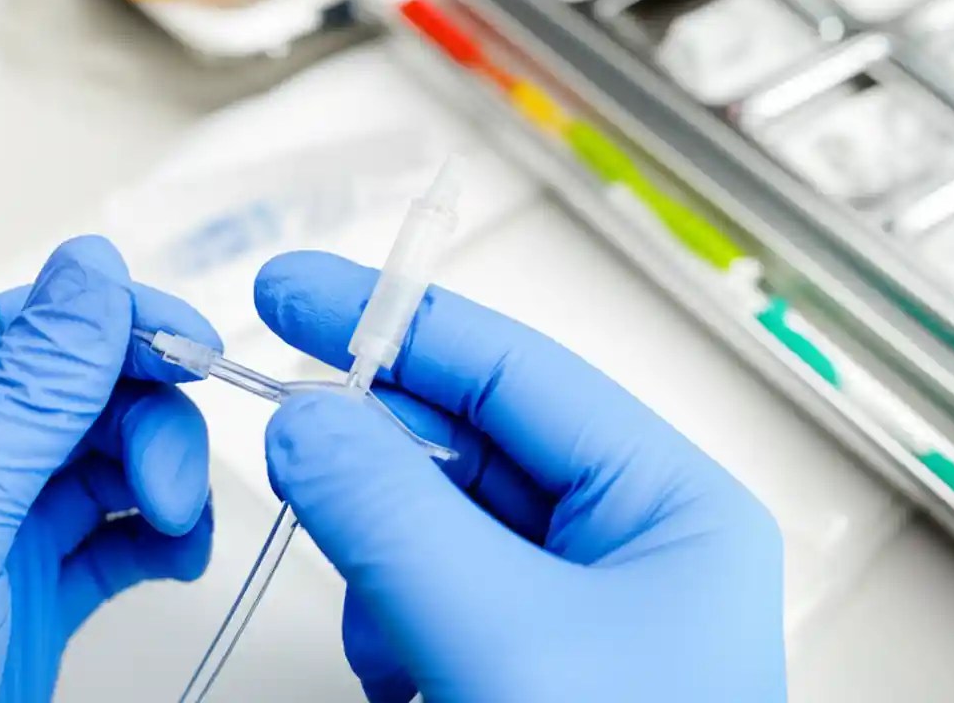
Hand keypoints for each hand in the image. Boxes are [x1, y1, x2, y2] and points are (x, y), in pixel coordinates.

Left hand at [0, 236, 216, 701]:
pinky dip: (163, 539)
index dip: (110, 325)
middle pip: (77, 400)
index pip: (17, 335)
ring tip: (180, 528)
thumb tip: (92, 265)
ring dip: (163, 481)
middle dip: (144, 425)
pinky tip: (181, 556)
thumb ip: (27, 388)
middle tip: (173, 482)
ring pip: (109, 467)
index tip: (189, 342)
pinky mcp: (37, 602)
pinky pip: (119, 540)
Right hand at [255, 251, 785, 701]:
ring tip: (395, 641)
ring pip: (433, 522)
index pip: (510, 370)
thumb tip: (305, 418)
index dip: (393, 319)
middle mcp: (622, 544)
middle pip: (465, 443)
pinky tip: (405, 681)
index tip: (291, 290)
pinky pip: (423, 594)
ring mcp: (567, 606)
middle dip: (375, 457)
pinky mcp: (515, 658)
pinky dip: (388, 621)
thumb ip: (394, 513)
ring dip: (380, 560)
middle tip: (288, 435)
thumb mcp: (502, 638)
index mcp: (665, 505)